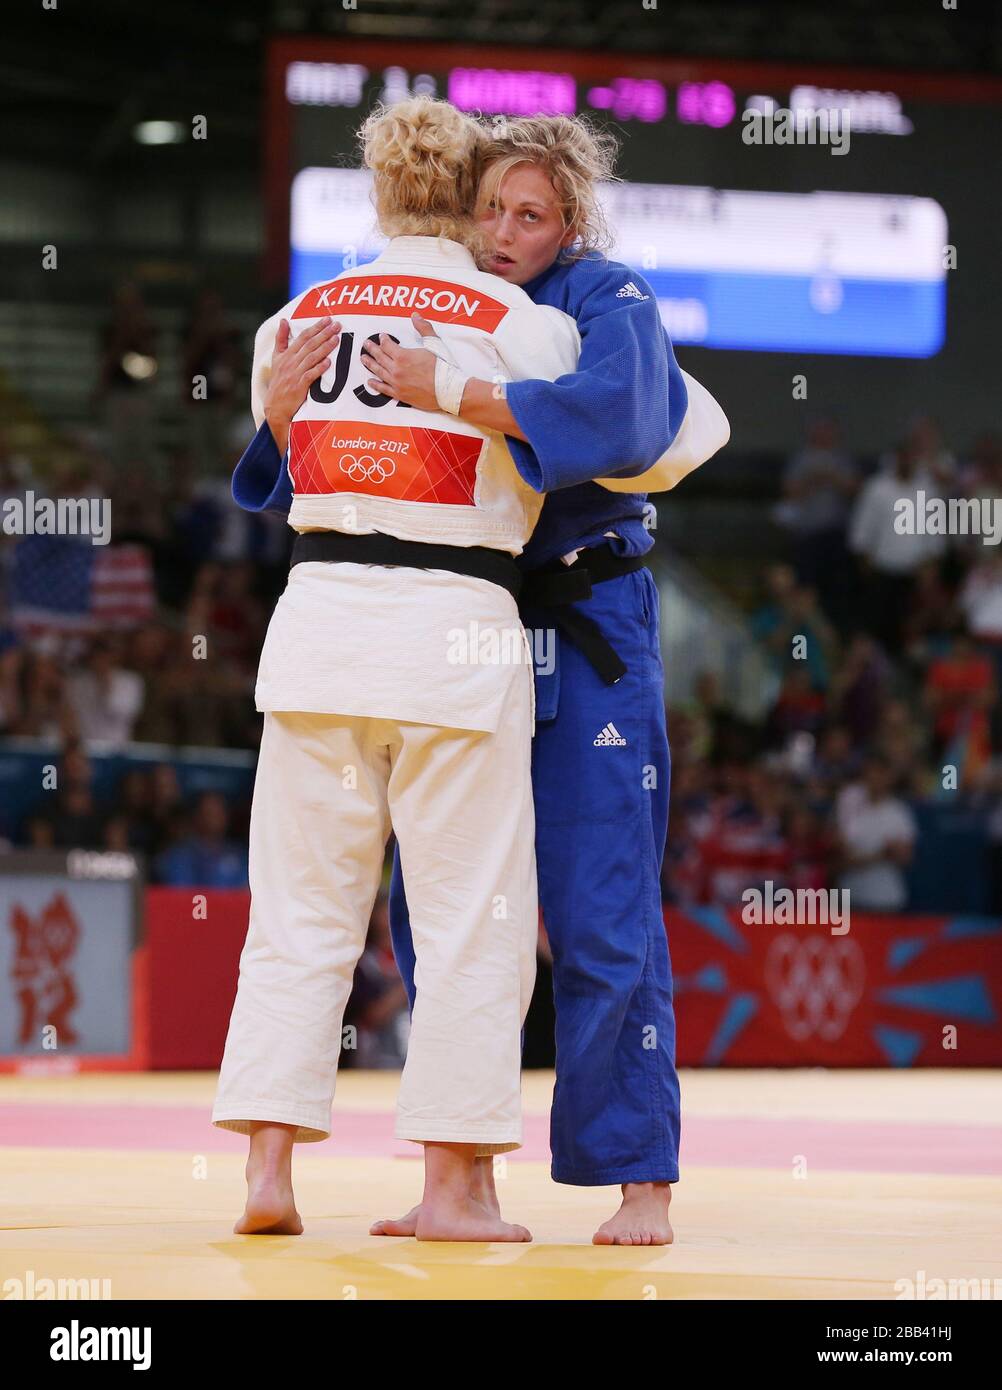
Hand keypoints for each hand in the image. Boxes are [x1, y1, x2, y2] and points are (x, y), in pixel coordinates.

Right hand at [263, 316, 340, 450]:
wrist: (276, 406)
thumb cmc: (278, 381)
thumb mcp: (276, 358)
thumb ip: (281, 339)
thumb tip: (284, 320)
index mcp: (286, 354)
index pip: (302, 337)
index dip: (315, 327)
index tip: (327, 320)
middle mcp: (290, 362)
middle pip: (309, 344)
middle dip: (324, 333)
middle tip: (337, 325)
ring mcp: (294, 374)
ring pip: (311, 357)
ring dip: (325, 347)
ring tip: (337, 339)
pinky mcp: (299, 386)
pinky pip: (310, 375)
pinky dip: (319, 368)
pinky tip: (328, 362)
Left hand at [360, 313, 438, 411]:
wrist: (449, 390)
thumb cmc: (443, 368)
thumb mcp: (435, 344)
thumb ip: (424, 328)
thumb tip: (415, 315)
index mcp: (403, 356)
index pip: (387, 345)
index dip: (383, 339)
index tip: (381, 336)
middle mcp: (396, 369)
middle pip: (380, 357)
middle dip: (372, 349)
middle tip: (366, 345)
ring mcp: (397, 383)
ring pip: (378, 371)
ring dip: (370, 364)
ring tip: (363, 358)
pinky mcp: (400, 395)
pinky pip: (383, 389)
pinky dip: (376, 384)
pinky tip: (370, 381)